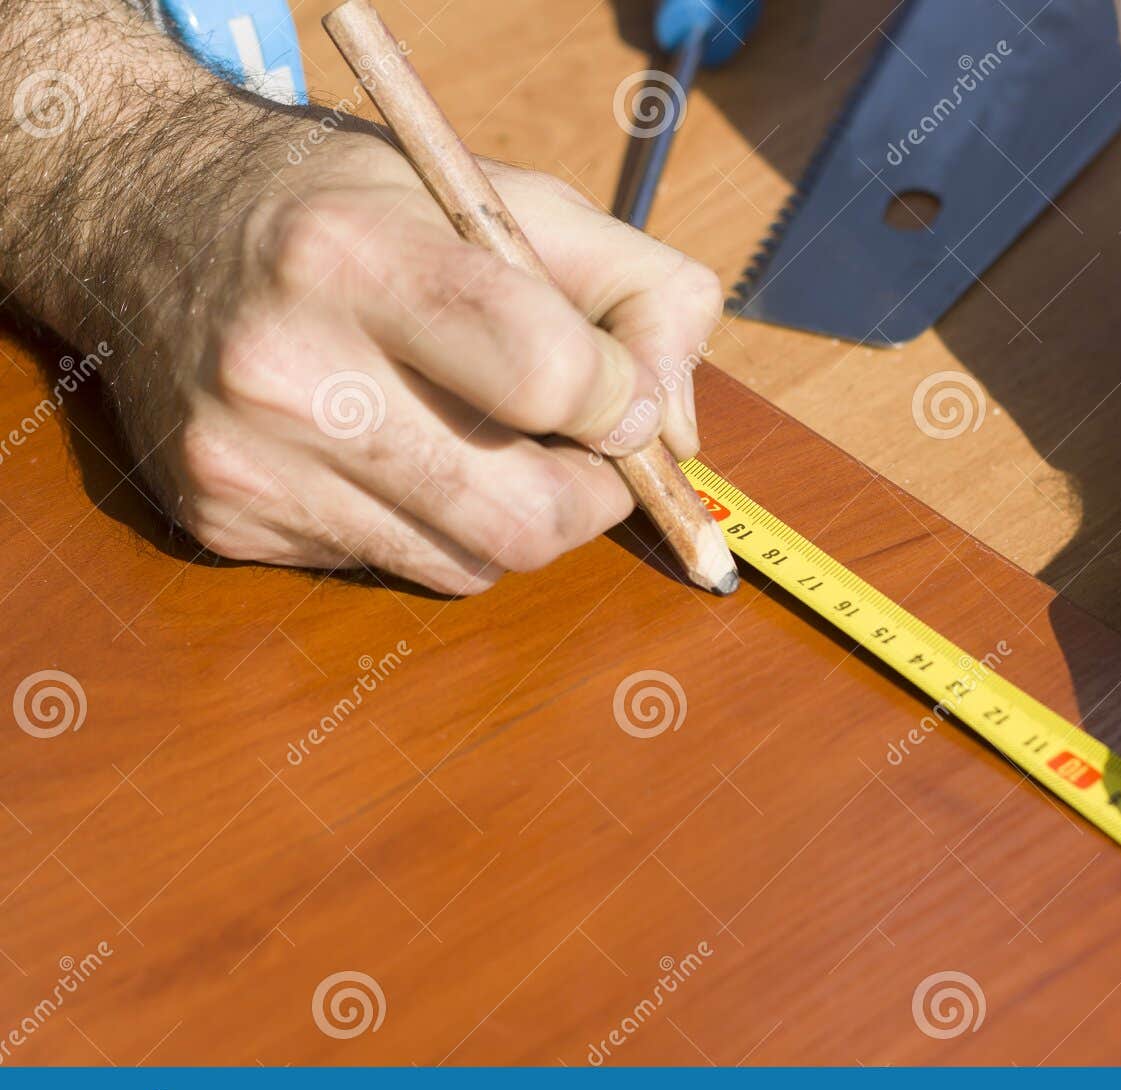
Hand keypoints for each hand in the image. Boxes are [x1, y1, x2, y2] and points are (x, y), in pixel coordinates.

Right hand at [0, 2, 719, 595]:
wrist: (147, 221)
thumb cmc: (355, 207)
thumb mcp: (503, 196)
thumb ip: (638, 290)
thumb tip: (680, 428)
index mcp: (357, 257)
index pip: (550, 378)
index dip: (621, 402)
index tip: (618, 393)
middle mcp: (285, 369)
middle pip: (524, 515)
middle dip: (591, 495)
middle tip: (584, 449)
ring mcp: (246, 462)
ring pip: (471, 565)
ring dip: (515, 515)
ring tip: (480, 436)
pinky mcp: (224, 522)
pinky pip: (395, 570)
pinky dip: (430, 527)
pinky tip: (390, 453)